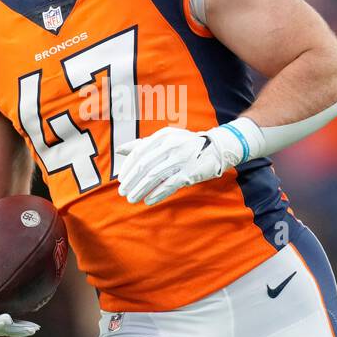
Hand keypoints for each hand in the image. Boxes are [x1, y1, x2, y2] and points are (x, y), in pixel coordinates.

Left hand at [113, 125, 243, 205]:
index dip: (128, 167)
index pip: (139, 152)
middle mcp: (171, 145)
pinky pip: (169, 185)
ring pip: (154, 177)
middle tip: (123, 192)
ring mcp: (181, 159)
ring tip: (132, 199)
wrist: (216, 148)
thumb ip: (143, 144)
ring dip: (140, 189)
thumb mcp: (165, 139)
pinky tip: (148, 200)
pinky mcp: (189, 173)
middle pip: (144, 166)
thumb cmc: (185, 144)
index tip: (120, 179)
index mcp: (163, 136)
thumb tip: (119, 150)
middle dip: (131, 181)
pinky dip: (157, 194)